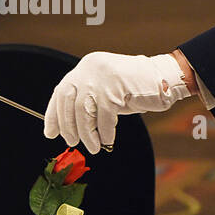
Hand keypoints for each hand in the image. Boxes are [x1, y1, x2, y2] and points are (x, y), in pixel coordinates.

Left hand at [44, 51, 191, 154]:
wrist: (163, 78)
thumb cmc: (133, 90)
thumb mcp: (105, 92)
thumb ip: (86, 102)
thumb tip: (64, 126)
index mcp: (85, 67)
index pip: (61, 91)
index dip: (53, 114)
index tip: (51, 132)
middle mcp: (90, 67)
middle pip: (69, 101)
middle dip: (68, 125)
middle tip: (73, 142)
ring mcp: (103, 75)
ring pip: (84, 110)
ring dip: (87, 133)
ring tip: (93, 147)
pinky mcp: (116, 86)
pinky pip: (104, 115)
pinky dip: (104, 131)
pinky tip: (107, 139)